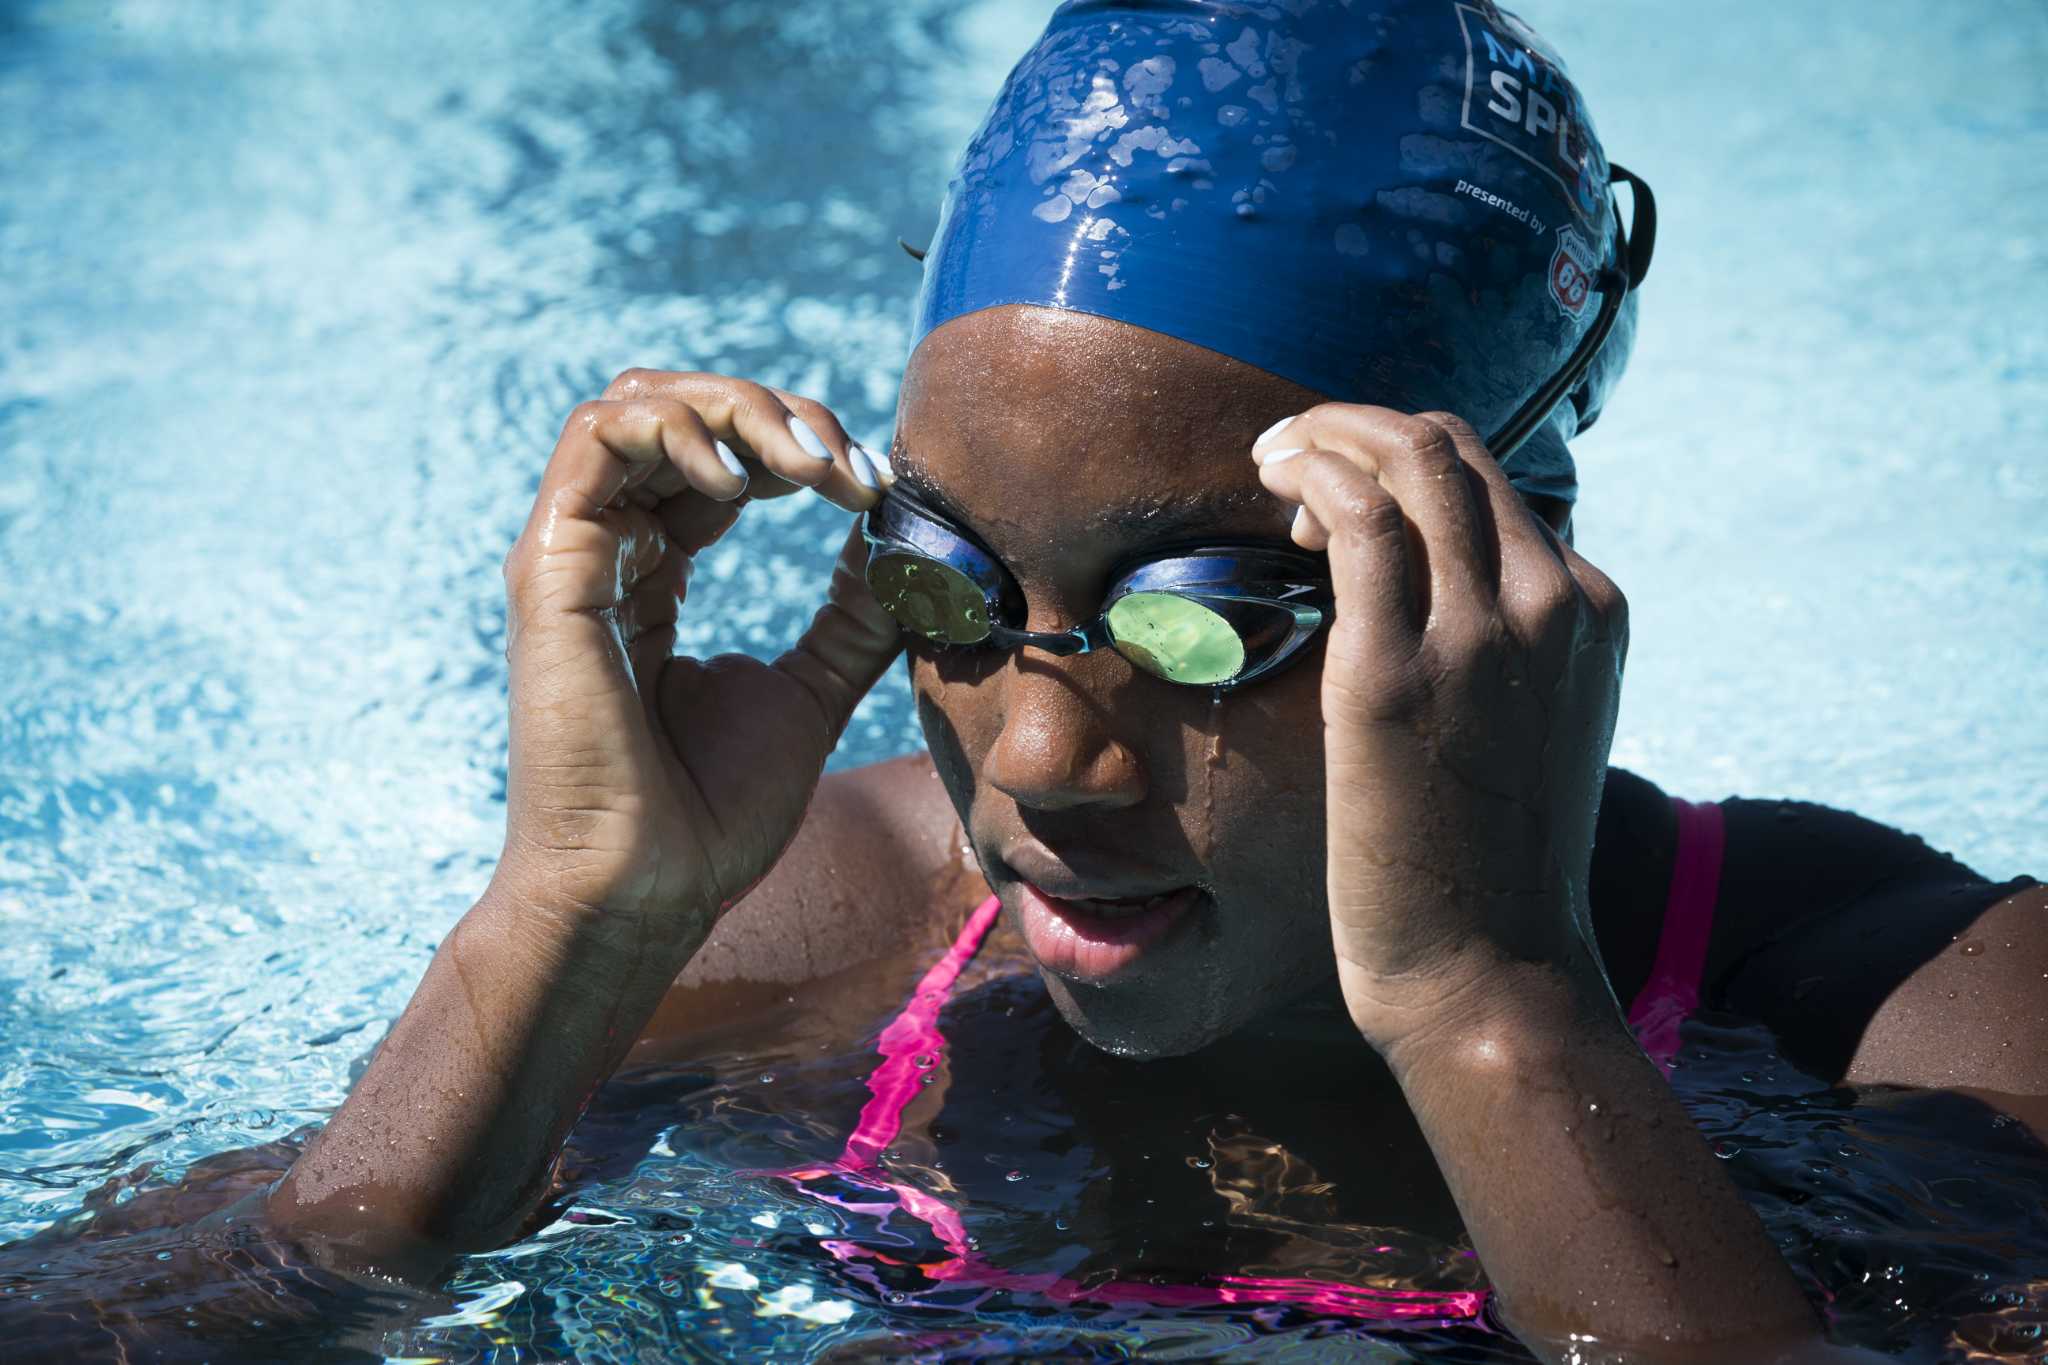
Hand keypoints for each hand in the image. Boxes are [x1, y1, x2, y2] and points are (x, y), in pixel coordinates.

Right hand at [494, 369, 900, 963]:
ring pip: (637, 401)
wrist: (647, 889)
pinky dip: (677, 427)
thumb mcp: (814, 690)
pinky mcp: (552, 564)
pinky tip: (742, 482)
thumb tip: (898, 542)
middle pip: (681, 411)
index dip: (800, 447)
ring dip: (738, 410)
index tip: (875, 491)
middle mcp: (612, 550)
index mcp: (659, 574)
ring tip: (809, 467)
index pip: (720, 455)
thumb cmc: (712, 814)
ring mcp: (576, 552)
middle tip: (852, 470)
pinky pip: (596, 436)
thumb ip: (850, 614)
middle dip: (780, 415)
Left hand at [1251, 406, 1627, 1056]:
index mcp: (1590, 611)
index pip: (1494, 484)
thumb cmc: (1492, 867)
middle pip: (1453, 450)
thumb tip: (1431, 601)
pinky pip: (1358, 517)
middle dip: (1362, 428)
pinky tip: (1272, 478)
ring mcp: (1480, 630)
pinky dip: (1313, 470)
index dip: (1407, 466)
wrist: (1495, 972)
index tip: (1340, 496)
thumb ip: (1505, 654)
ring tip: (1274, 457)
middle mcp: (1551, 601)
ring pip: (1411, 460)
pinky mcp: (1397, 668)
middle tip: (1293, 454)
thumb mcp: (1530, 732)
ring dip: (1330, 433)